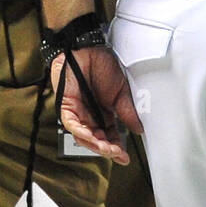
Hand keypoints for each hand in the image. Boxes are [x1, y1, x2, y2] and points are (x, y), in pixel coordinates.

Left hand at [51, 45, 141, 165]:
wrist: (88, 48)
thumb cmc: (103, 66)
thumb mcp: (121, 92)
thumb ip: (127, 112)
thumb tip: (139, 130)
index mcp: (105, 114)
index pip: (110, 136)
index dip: (117, 148)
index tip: (124, 158)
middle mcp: (91, 116)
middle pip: (97, 140)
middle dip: (107, 149)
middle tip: (116, 153)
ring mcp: (78, 112)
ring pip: (83, 136)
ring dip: (94, 144)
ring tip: (106, 148)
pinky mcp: (66, 106)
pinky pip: (71, 123)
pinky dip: (80, 131)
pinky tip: (90, 137)